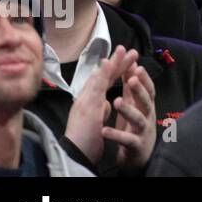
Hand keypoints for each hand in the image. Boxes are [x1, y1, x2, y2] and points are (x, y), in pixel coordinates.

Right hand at [65, 45, 139, 162]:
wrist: (75, 153)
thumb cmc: (85, 139)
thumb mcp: (96, 120)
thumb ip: (101, 109)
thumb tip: (107, 103)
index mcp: (90, 102)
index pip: (103, 82)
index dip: (113, 70)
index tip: (123, 58)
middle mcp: (86, 98)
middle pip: (102, 75)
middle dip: (115, 61)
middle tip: (126, 48)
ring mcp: (86, 100)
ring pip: (100, 77)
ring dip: (113, 62)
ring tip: (123, 49)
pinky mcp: (87, 105)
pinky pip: (96, 86)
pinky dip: (102, 73)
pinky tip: (108, 62)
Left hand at [104, 62, 156, 169]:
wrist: (138, 156)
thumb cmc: (136, 126)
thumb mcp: (135, 105)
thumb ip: (133, 87)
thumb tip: (132, 65)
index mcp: (145, 105)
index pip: (148, 88)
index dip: (144, 78)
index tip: (137, 65)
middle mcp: (147, 116)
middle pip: (146, 101)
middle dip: (139, 89)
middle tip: (131, 79)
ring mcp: (142, 131)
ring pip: (138, 119)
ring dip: (128, 110)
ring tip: (116, 101)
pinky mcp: (135, 146)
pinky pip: (126, 140)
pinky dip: (116, 135)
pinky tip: (104, 131)